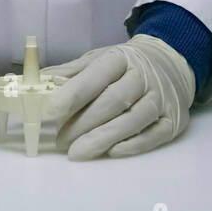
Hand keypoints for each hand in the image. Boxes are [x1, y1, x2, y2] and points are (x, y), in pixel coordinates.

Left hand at [48, 35, 194, 159]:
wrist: (171, 63)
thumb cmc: (125, 66)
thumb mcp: (98, 59)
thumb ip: (70, 73)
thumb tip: (37, 84)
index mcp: (121, 58)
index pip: (96, 75)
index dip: (73, 94)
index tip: (50, 113)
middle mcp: (144, 76)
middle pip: (114, 100)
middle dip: (84, 123)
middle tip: (59, 140)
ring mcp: (161, 99)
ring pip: (133, 120)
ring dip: (103, 138)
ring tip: (77, 153)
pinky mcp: (174, 120)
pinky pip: (154, 135)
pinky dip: (132, 145)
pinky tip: (111, 152)